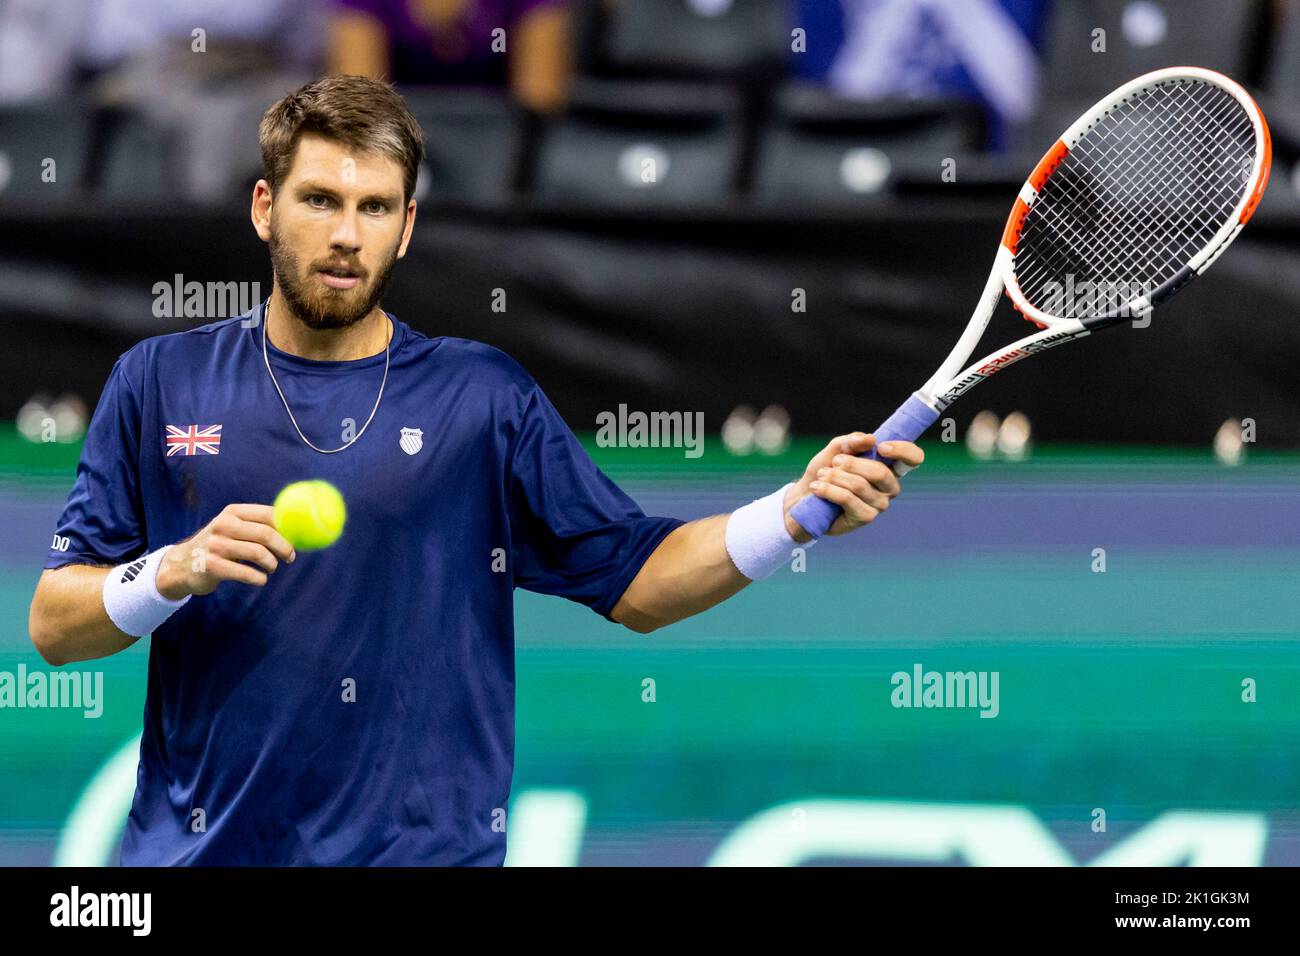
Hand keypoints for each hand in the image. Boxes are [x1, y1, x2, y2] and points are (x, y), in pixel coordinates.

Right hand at [156, 504, 296, 598]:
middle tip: (290, 557)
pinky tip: (260, 579)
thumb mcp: (232, 529)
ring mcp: (215, 545)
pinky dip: (259, 578)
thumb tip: (296, 530)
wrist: (182, 566)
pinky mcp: (212, 566)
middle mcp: (223, 525)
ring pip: (258, 553)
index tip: (296, 539)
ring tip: (271, 568)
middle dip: (284, 547)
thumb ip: (258, 526)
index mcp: (232, 512)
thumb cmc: (219, 546)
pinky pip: (247, 573)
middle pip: (266, 533)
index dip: (288, 527)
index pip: (269, 513)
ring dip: (271, 564)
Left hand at [783, 432, 924, 540]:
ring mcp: (880, 504)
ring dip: (835, 477)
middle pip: (880, 472)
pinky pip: (848, 499)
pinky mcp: (865, 517)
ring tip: (822, 475)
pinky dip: (829, 490)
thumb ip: (851, 442)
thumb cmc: (825, 470)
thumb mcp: (835, 450)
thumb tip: (870, 439)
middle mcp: (889, 487)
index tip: (881, 447)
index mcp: (889, 466)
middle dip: (851, 464)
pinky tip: (817, 487)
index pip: (913, 458)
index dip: (903, 450)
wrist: (805, 496)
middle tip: (834, 462)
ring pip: (860, 485)